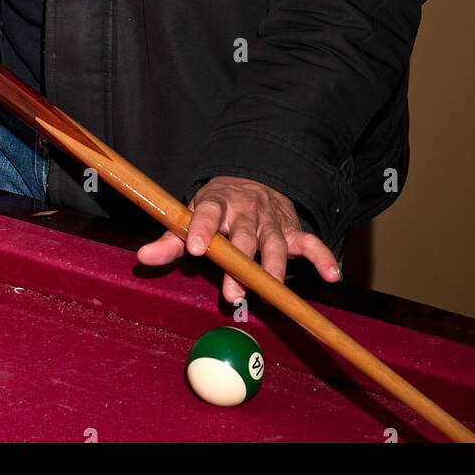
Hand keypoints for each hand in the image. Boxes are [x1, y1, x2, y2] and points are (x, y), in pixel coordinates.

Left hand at [137, 175, 341, 303]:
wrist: (252, 181)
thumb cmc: (216, 209)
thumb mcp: (191, 216)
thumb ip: (170, 239)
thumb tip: (143, 256)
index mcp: (216, 203)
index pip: (207, 213)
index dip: (202, 229)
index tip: (196, 248)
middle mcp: (245, 211)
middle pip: (244, 236)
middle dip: (239, 264)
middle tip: (232, 293)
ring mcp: (271, 221)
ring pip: (275, 242)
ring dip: (274, 268)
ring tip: (272, 290)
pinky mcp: (292, 230)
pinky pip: (310, 242)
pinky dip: (322, 257)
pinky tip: (331, 275)